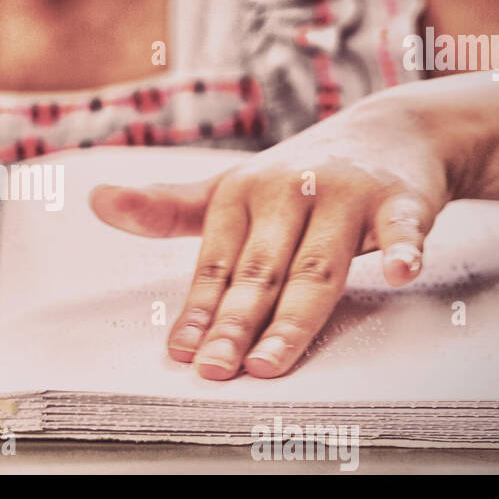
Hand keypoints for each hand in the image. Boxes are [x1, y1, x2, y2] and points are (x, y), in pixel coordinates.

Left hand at [90, 97, 450, 379]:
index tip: (180, 353)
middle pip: (261, 271)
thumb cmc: (299, 175)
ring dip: (295, 315)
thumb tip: (95, 201)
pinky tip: (399, 272)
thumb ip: (169, 208)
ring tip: (270, 360)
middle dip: (236, 324)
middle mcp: (288, 192)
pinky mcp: (400, 198)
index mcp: (241, 195)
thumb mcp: (231, 188)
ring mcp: (345, 194)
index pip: (216, 265)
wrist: (392, 128)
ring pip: (318, 266)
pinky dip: (403, 248)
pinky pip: (402, 227)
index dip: (198, 310)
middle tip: (217, 370)